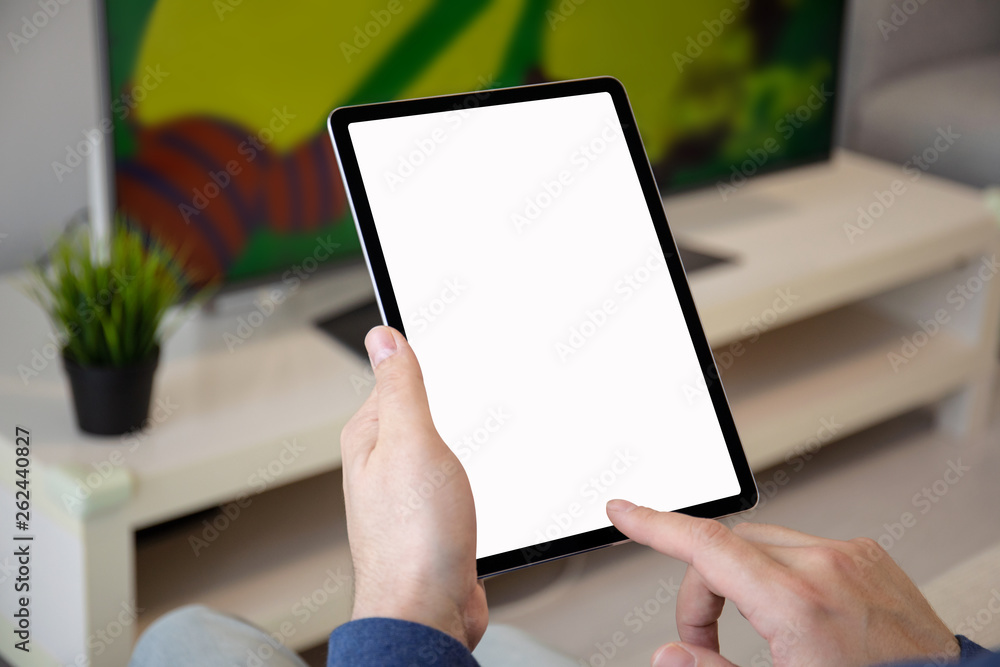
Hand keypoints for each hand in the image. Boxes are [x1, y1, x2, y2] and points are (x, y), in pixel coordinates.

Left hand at [340, 326, 486, 649]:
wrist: (429, 612)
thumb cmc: (412, 539)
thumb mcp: (410, 442)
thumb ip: (400, 388)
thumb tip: (382, 337)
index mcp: (371, 436)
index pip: (396, 377)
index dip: (429, 360)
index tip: (461, 349)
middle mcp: (386, 463)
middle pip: (427, 412)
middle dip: (458, 404)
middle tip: (486, 396)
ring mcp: (412, 493)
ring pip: (449, 449)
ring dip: (472, 444)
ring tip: (493, 437)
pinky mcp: (437, 520)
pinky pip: (462, 482)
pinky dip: (481, 476)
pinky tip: (493, 479)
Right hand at [607, 500, 957, 666]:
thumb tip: (667, 654)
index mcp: (798, 602)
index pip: (706, 545)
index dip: (654, 525)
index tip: (624, 512)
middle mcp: (826, 567)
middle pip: (727, 548)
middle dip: (702, 589)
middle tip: (704, 644)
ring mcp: (853, 558)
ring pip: (762, 543)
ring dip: (741, 579)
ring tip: (754, 633)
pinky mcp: (871, 559)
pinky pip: (804, 547)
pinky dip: (780, 571)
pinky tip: (792, 614)